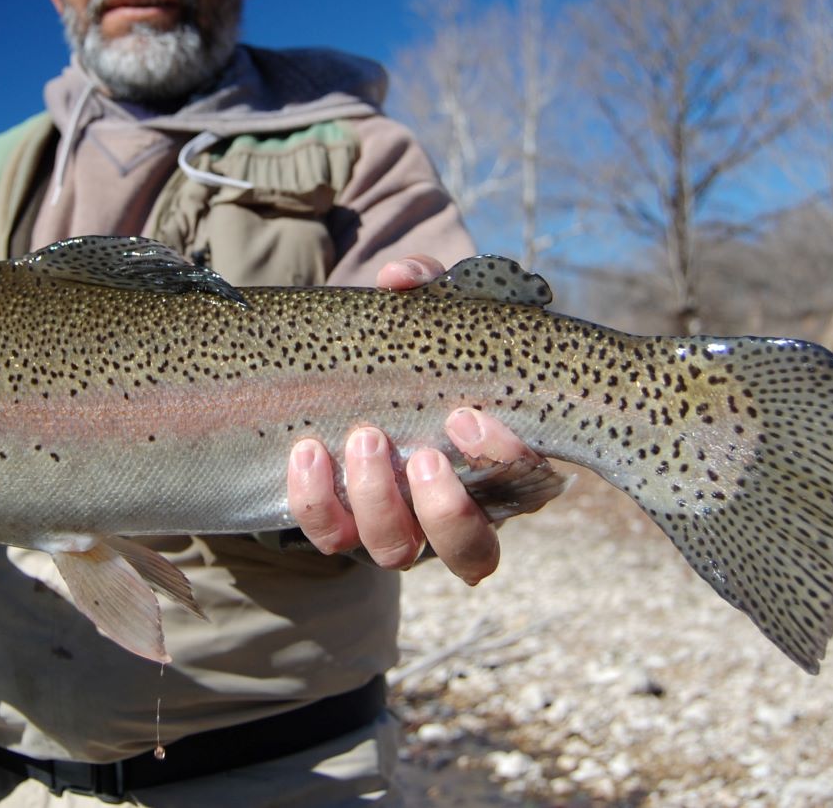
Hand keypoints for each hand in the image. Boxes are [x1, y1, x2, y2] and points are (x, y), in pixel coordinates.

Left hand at [284, 255, 550, 584]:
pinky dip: (317, 500)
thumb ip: (428, 285)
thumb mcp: (434, 309)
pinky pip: (331, 536)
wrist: (346, 375)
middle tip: (422, 453)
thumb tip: (399, 280)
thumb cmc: (414, 346)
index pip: (526, 488)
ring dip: (379, 501)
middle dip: (446, 508)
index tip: (467, 416)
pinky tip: (306, 452)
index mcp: (499, 462)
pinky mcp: (343, 524)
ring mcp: (398, 524)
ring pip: (398, 552)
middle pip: (470, 552)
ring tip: (362, 440)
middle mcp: (456, 510)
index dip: (505, 463)